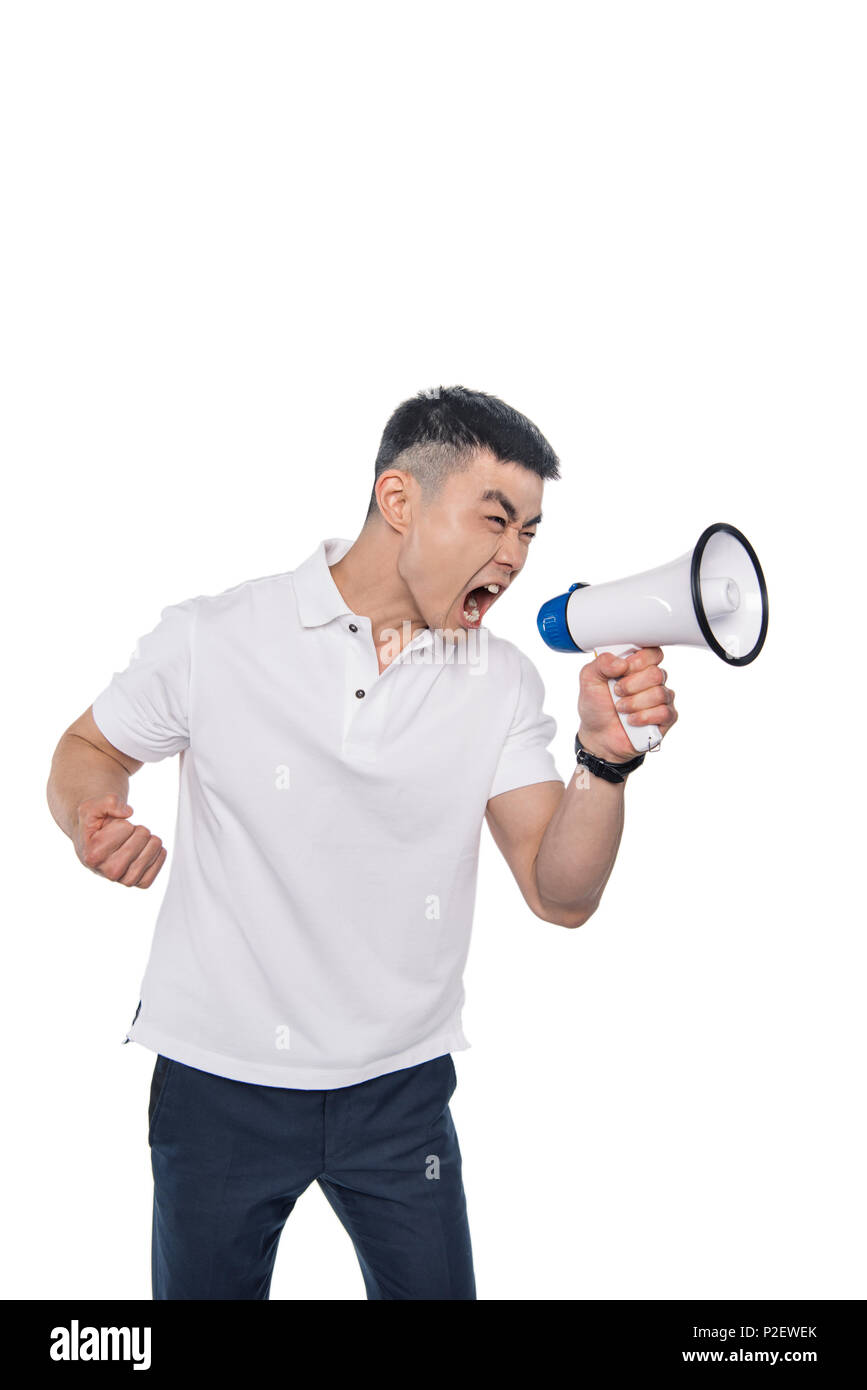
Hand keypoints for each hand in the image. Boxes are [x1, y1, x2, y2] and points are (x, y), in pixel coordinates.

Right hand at [74, 791, 166, 887]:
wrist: (94, 841)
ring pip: (150, 856)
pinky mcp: (138, 882)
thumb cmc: (93, 824)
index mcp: (93, 855)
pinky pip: (156, 870)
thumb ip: (107, 802)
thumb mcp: (92, 807)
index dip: (123, 823)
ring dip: (151, 841)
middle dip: (139, 829)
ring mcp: (123, 879)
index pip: (125, 828)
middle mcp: (107, 871)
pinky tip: (149, 849)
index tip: (112, 828)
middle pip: (141, 839)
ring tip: (140, 839)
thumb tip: (128, 812)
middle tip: (129, 833)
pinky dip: (158, 856)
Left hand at [577, 646, 677, 762]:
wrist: (598, 735)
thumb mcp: (589, 679)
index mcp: (636, 666)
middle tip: (617, 692)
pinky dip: (643, 717)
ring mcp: (661, 698)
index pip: (652, 652)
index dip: (639, 660)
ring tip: (621, 709)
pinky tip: (631, 720)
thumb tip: (622, 662)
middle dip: (631, 685)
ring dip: (634, 703)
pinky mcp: (666, 717)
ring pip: (659, 693)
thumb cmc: (597, 706)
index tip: (623, 670)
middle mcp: (652, 680)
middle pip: (656, 673)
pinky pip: (664, 712)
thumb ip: (601, 663)